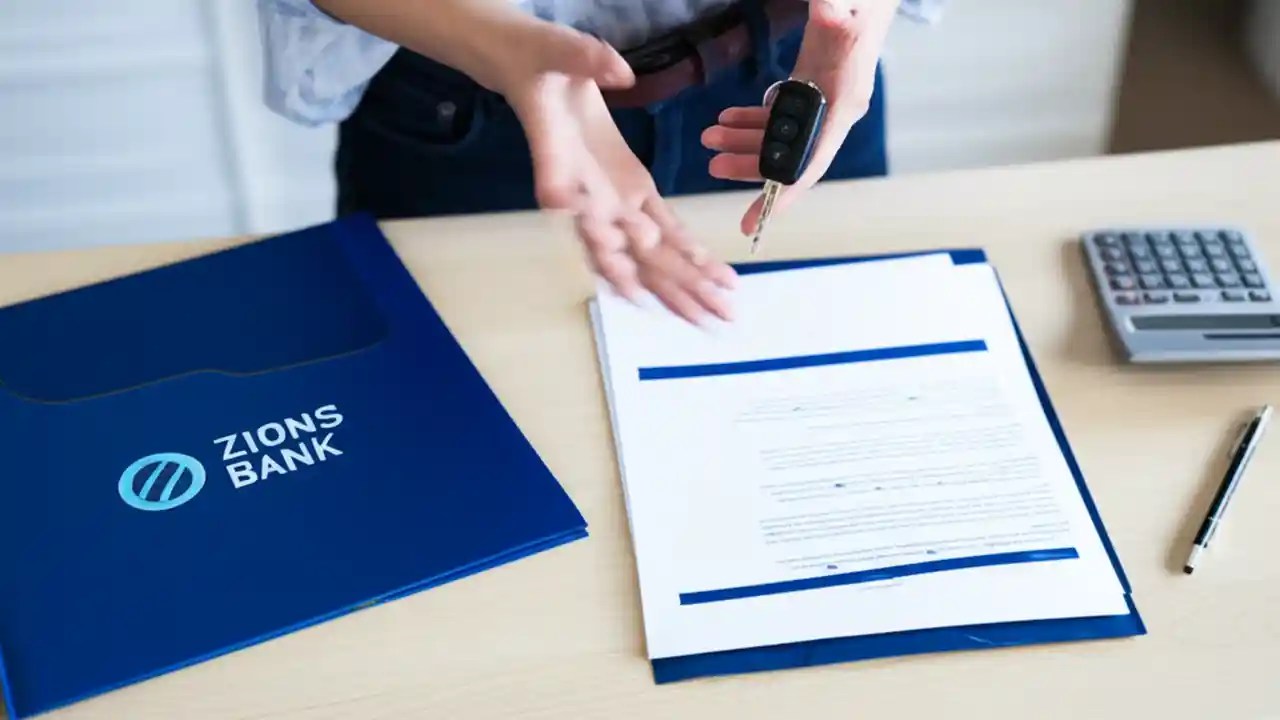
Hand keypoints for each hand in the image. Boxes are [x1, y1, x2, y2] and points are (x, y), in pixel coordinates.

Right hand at [494, 23, 737, 324]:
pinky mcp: (631, 187)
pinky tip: (709, 276)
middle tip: (708, 319)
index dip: (617, 252)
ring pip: (651, 253)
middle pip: (632, 256)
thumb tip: (616, 72)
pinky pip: (662, 225)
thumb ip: (587, 62)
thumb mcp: (557, 54)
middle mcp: (591, 200)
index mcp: (566, 175)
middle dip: (673, 290)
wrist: (534, 69)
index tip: (644, 280)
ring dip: (685, 285)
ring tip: (720, 313)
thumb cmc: (538, 65)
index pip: (589, 222)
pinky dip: (687, 251)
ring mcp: (612, 199)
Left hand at [701, 0, 897, 234]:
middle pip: (791, 154)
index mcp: (846, 102)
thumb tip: (828, 9)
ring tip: (709, 139)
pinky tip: (726, 119)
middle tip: (714, 166)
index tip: (758, 219)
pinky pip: (780, 114)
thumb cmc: (862, 1)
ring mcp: (823, 99)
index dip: (785, 193)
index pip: (815, 160)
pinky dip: (751, 120)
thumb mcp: (849, 4)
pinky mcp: (811, 85)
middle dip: (752, 165)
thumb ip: (836, 9)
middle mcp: (836, 110)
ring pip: (781, 135)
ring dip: (744, 142)